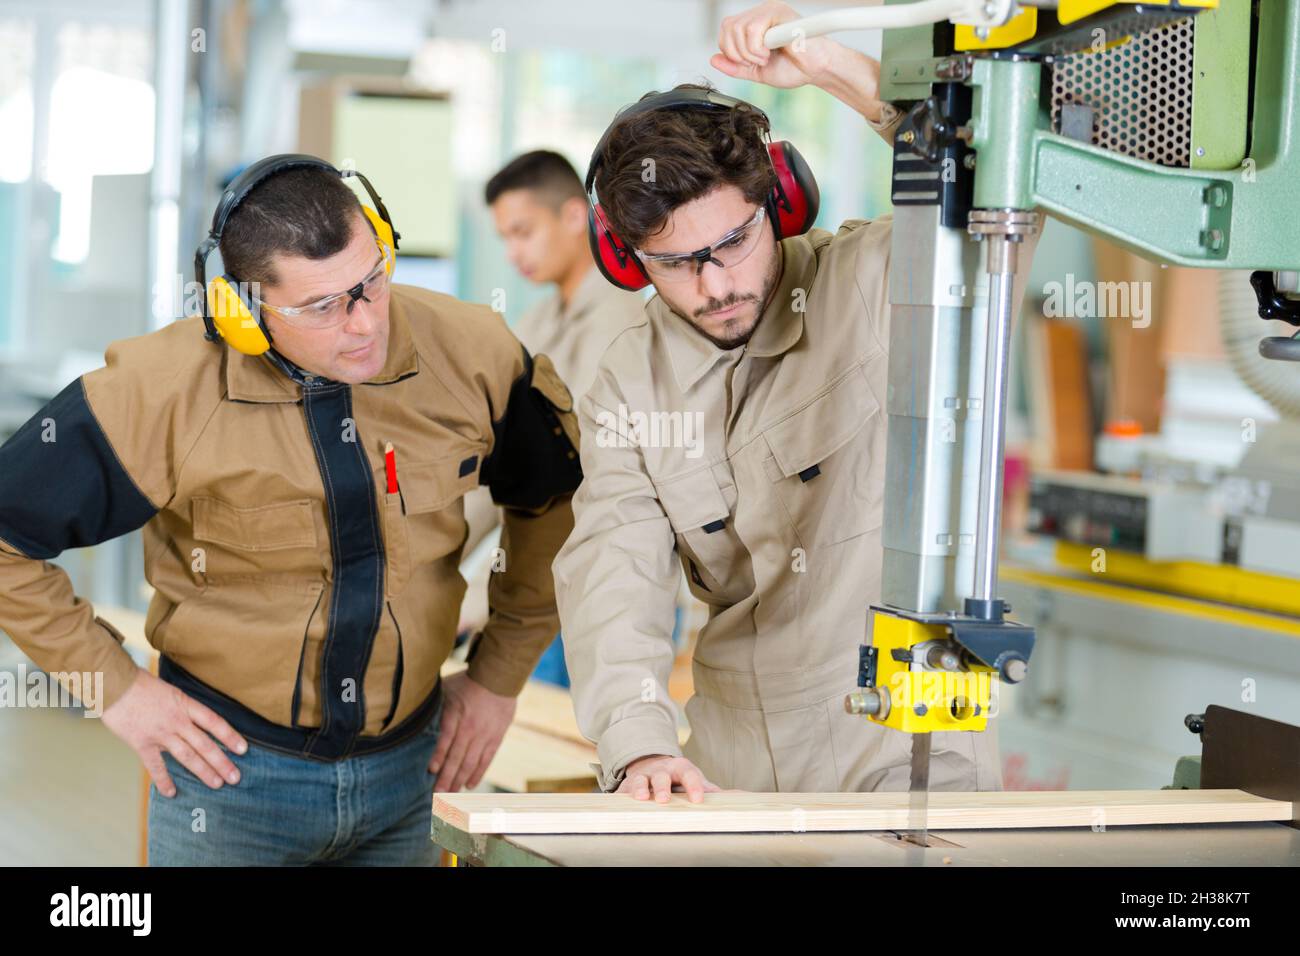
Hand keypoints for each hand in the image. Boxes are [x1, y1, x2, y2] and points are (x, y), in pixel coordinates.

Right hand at [101, 667, 247, 797]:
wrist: (115, 684)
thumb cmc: (141, 684)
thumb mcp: (171, 691)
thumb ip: (183, 708)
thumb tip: (197, 722)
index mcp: (186, 705)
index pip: (214, 722)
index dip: (230, 736)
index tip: (243, 749)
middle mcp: (177, 721)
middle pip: (204, 744)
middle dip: (222, 762)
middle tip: (235, 777)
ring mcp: (160, 734)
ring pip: (187, 756)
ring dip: (203, 771)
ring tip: (217, 784)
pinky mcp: (142, 743)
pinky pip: (155, 766)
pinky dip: (164, 780)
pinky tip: (172, 792)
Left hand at [429, 671, 514, 791]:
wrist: (499, 678)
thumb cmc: (467, 683)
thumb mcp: (446, 689)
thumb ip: (433, 705)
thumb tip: (410, 712)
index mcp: (455, 714)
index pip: (446, 738)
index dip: (439, 755)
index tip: (431, 771)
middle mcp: (470, 727)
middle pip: (457, 756)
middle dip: (447, 777)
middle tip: (438, 795)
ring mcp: (484, 734)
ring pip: (471, 762)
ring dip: (460, 780)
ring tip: (451, 795)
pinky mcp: (496, 738)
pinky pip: (486, 760)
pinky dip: (477, 774)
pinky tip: (469, 785)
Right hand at [618, 754, 721, 803]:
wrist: (652, 763)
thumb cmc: (678, 776)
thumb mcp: (694, 778)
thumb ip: (711, 789)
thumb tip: (740, 797)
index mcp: (681, 768)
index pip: (690, 775)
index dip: (694, 786)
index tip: (698, 799)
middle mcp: (661, 771)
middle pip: (662, 777)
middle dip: (663, 787)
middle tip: (665, 799)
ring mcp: (644, 776)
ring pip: (641, 780)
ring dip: (641, 788)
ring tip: (642, 798)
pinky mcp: (628, 785)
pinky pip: (623, 790)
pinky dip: (621, 796)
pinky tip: (619, 802)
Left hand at [711, 1, 834, 88]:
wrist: (816, 70)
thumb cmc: (794, 67)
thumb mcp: (756, 71)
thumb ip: (735, 67)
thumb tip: (713, 59)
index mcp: (754, 24)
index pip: (726, 30)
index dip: (729, 51)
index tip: (746, 63)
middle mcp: (760, 14)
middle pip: (728, 27)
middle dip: (737, 53)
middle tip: (756, 61)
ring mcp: (769, 11)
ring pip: (739, 28)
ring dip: (748, 52)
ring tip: (765, 57)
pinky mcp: (779, 12)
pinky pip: (753, 28)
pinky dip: (756, 48)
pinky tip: (769, 52)